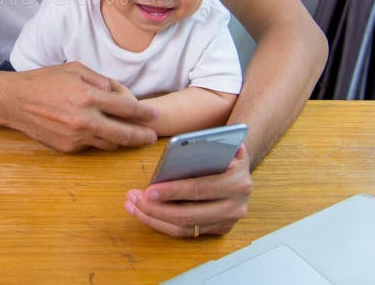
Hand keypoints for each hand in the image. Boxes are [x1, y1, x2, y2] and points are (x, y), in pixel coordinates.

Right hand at [9, 62, 157, 152]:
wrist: (16, 101)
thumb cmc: (45, 81)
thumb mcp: (75, 70)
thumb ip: (101, 81)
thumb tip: (119, 93)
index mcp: (88, 96)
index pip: (126, 108)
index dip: (144, 113)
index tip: (154, 115)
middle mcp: (84, 120)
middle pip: (124, 133)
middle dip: (142, 136)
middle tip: (152, 136)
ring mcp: (75, 137)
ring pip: (109, 144)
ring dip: (122, 141)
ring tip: (132, 136)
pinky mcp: (67, 148)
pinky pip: (91, 146)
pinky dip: (99, 140)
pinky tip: (102, 133)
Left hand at [124, 144, 252, 236]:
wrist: (242, 171)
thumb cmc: (226, 155)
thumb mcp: (223, 144)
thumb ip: (209, 143)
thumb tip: (184, 145)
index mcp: (237, 183)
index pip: (199, 190)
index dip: (172, 192)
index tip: (149, 190)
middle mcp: (235, 207)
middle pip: (188, 215)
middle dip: (156, 209)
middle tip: (134, 199)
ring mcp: (227, 221)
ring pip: (184, 228)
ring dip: (154, 219)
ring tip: (132, 205)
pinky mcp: (218, 229)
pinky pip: (186, 232)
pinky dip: (162, 224)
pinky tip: (144, 212)